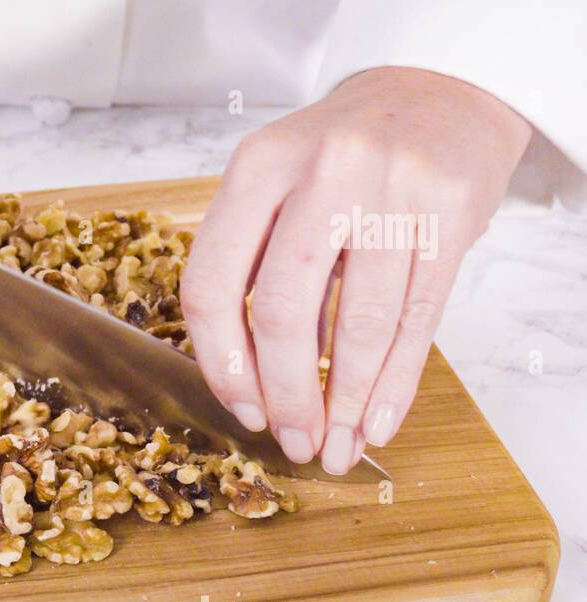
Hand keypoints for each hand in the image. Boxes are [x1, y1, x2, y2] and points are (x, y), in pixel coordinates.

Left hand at [181, 67, 529, 473]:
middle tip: (292, 441)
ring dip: (344, 402)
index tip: (241, 410)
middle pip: (281, 312)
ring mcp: (390, 189)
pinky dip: (394, 382)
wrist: (437, 94)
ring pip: (358, 324)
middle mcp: (320, 173)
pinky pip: (417, 319)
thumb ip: (253, 264)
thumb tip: (252, 385)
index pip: (212, 284)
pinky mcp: (449, 213)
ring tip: (336, 447)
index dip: (221, 362)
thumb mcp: (276, 183)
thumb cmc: (338, 158)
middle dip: (285, 395)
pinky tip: (376, 421)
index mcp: (256, 167)